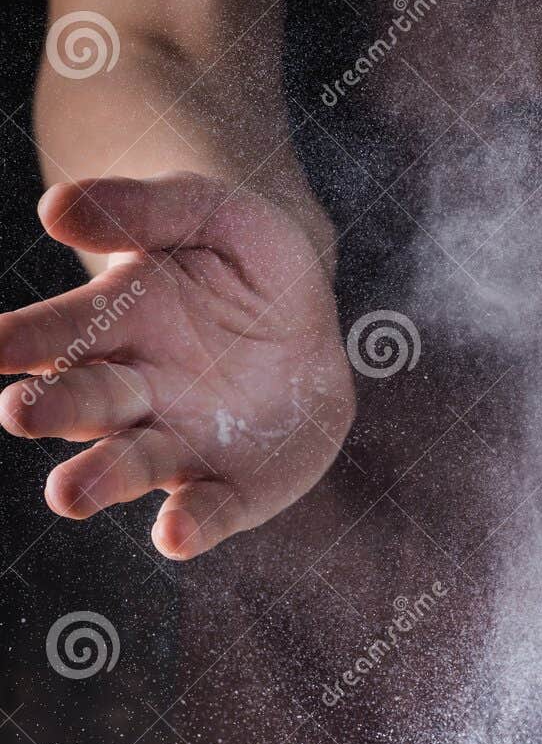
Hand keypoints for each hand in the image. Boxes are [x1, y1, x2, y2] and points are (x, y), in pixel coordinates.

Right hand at [0, 173, 354, 558]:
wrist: (310, 321)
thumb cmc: (245, 258)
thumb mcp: (208, 212)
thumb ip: (141, 209)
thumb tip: (53, 209)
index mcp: (115, 321)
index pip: (59, 331)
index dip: (24, 338)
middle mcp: (135, 391)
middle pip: (86, 402)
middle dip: (53, 408)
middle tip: (18, 413)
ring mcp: (181, 442)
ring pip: (133, 464)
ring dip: (101, 479)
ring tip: (67, 495)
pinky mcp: (232, 487)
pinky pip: (209, 509)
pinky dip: (191, 524)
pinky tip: (174, 535)